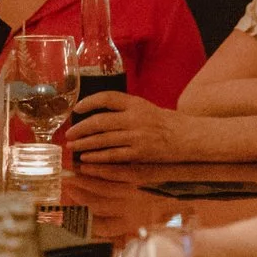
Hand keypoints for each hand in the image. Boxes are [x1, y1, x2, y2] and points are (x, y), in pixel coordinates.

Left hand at [69, 92, 188, 162]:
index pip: (107, 98)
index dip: (89, 102)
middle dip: (80, 129)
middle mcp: (135, 118)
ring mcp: (137, 136)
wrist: (187, 137)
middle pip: (100, 122)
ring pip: (103, 140)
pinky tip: (87, 158)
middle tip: (69, 134)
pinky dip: (98, 157)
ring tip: (73, 147)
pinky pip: (113, 155)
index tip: (76, 109)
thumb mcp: (144, 108)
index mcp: (135, 103)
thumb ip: (124, 109)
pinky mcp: (140, 153)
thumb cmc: (164, 122)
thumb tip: (96, 114)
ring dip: (85, 144)